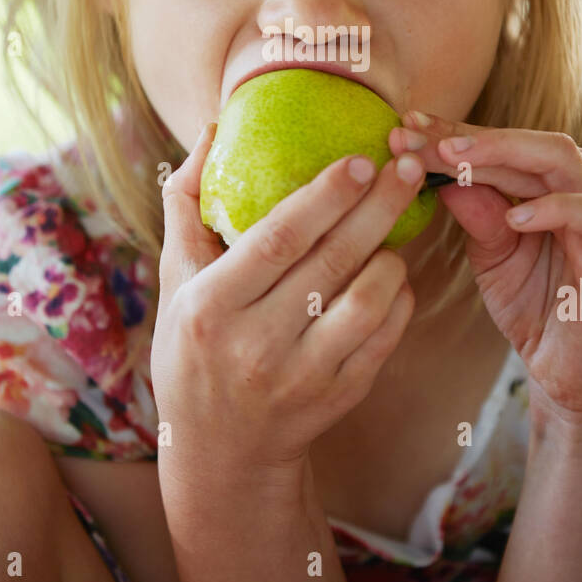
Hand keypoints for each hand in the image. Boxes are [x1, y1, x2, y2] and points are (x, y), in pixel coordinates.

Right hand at [150, 123, 425, 503]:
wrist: (219, 452)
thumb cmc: (193, 347)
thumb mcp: (176, 280)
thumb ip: (188, 203)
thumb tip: (212, 129)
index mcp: (209, 307)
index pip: (277, 239)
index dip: (324, 196)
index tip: (359, 160)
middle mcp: (254, 345)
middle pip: (332, 261)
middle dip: (377, 207)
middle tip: (405, 166)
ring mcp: (300, 377)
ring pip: (368, 300)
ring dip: (390, 255)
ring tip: (392, 229)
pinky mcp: (338, 398)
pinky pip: (385, 336)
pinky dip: (398, 298)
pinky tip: (393, 274)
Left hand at [388, 112, 581, 426]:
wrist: (575, 375)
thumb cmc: (538, 309)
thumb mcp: (492, 256)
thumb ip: (475, 214)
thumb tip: (438, 171)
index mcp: (554, 183)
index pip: (503, 144)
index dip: (453, 133)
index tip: (404, 129)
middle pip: (527, 141)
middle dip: (467, 137)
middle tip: (415, 138)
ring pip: (560, 159)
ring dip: (502, 155)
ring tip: (453, 160)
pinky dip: (551, 208)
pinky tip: (512, 219)